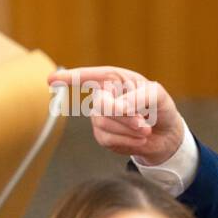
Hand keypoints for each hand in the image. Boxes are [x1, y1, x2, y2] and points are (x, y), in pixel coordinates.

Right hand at [49, 64, 184, 164]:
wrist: (167, 134)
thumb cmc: (161, 108)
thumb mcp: (157, 96)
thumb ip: (138, 97)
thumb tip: (117, 107)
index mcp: (113, 79)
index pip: (87, 76)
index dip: (69, 78)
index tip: (51, 80)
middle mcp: (102, 95)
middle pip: (101, 105)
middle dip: (124, 117)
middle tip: (144, 123)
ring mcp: (99, 116)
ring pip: (103, 123)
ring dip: (129, 130)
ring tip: (146, 130)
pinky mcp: (103, 135)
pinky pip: (107, 139)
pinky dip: (128, 141)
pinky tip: (140, 139)